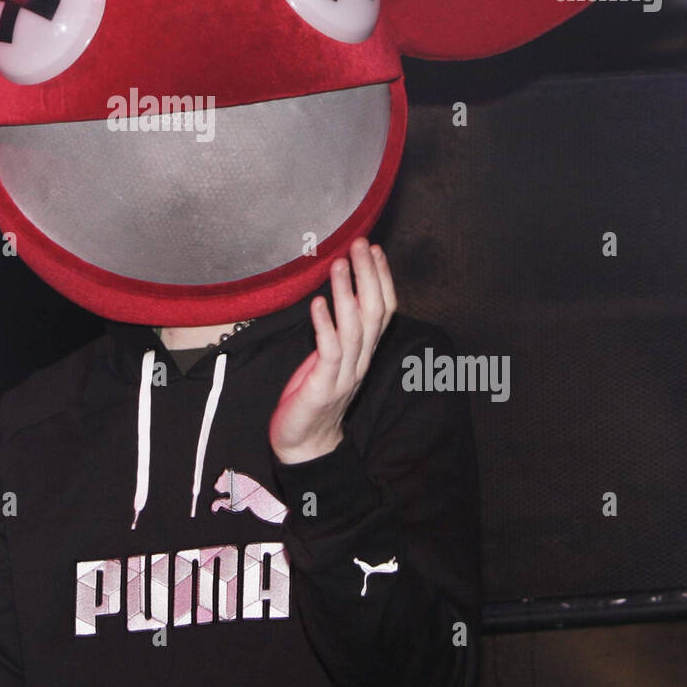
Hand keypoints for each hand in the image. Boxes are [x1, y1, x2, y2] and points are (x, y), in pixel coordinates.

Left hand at [270, 239, 395, 464]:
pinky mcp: (322, 386)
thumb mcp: (331, 356)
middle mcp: (360, 360)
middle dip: (369, 276)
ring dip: (346, 293)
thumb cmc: (313, 394)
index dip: (382, 279)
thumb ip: (340, 328)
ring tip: (339, 263)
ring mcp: (343, 374)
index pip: (383, 310)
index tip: (374, 249)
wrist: (303, 442)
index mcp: (364, 352)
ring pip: (354, 328)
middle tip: (360, 245)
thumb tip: (342, 292)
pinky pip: (329, 352)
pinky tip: (317, 303)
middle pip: (374, 313)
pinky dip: (324, 325)